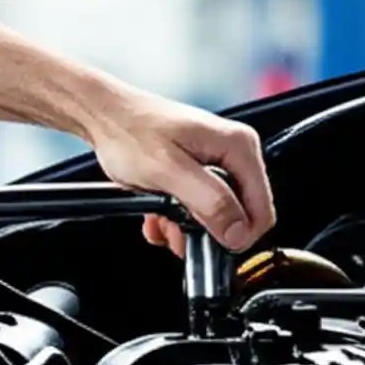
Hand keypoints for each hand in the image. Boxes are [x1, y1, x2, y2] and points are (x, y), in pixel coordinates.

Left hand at [86, 91, 274, 256]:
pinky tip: (157, 216)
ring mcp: (216, 161)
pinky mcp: (197, 170)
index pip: (261, 209)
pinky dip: (177, 218)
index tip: (210, 247)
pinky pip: (199, 207)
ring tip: (161, 221)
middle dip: (206, 232)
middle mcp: (232, 151)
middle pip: (239, 214)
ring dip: (186, 227)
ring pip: (216, 215)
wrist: (103, 116)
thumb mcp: (168, 172)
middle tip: (175, 231)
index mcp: (237, 146)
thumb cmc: (129, 131)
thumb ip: (208, 202)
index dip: (238, 235)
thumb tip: (237, 231)